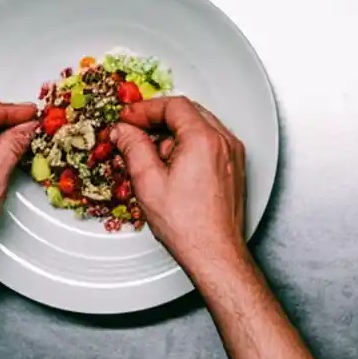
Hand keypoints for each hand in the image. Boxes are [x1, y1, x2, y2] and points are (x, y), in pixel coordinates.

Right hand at [110, 97, 246, 269]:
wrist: (215, 252)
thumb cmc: (188, 225)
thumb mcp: (148, 182)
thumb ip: (133, 148)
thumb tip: (123, 131)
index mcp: (205, 140)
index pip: (174, 106)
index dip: (146, 109)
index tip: (128, 119)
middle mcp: (224, 143)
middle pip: (189, 112)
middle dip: (158, 119)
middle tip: (135, 132)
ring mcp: (233, 155)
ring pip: (200, 127)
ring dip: (173, 133)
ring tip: (152, 156)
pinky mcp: (234, 168)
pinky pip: (210, 143)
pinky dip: (189, 146)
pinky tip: (172, 167)